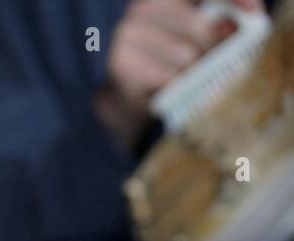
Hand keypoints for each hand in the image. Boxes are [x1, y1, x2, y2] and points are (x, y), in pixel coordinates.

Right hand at [95, 0, 259, 147]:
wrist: (131, 97)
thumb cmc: (171, 61)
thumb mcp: (199, 35)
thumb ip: (223, 20)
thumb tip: (250, 15)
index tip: (253, 10)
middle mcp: (140, 9)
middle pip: (198, 26)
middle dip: (213, 48)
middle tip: (210, 60)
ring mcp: (127, 35)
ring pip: (185, 55)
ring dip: (193, 72)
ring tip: (185, 77)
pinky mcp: (121, 64)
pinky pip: (168, 78)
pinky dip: (177, 87)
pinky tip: (169, 88)